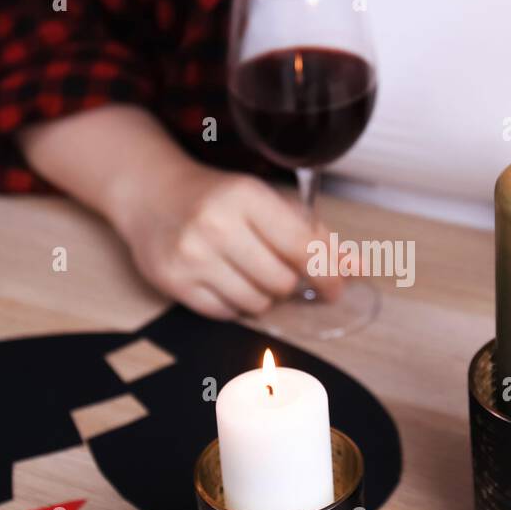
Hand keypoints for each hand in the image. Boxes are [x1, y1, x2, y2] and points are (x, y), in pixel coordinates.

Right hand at [109, 164, 339, 320]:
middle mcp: (216, 224)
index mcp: (246, 196)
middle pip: (281, 282)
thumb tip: (359, 267)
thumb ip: (315, 235)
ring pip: (256, 303)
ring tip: (250, 273)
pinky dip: (236, 305)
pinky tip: (227, 281)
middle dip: (290, 284)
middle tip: (281, 271)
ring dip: (263, 296)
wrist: (151, 195)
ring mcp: (191, 256)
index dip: (328, 274)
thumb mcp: (267, 202)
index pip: (302, 248)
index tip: (336, 286)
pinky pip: (226, 314)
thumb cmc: (219, 199)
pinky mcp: (173, 282)